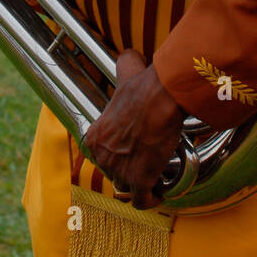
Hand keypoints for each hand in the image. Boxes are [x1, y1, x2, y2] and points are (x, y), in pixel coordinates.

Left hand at [83, 50, 185, 209]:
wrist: (160, 101)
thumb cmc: (143, 89)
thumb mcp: (127, 73)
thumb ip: (124, 64)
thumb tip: (130, 55)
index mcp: (96, 136)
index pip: (103, 153)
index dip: (119, 153)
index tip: (131, 150)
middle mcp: (103, 156)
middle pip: (115, 171)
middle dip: (129, 168)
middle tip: (146, 160)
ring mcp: (120, 171)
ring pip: (128, 186)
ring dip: (141, 184)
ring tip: (154, 174)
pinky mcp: (139, 183)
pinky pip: (142, 201)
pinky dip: (150, 200)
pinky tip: (159, 193)